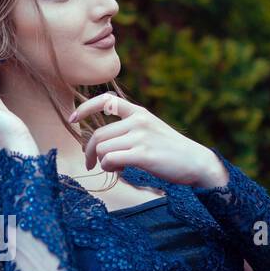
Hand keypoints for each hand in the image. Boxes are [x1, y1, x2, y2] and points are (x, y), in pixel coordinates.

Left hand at [72, 93, 226, 187]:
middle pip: (98, 135)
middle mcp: (138, 121)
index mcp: (139, 112)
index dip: (86, 107)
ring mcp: (140, 137)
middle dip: (89, 152)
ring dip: (102, 162)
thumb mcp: (151, 130)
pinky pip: (110, 159)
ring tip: (115, 167)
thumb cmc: (171, 151)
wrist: (196, 162)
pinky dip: (109, 167)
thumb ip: (130, 130)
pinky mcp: (143, 154)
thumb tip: (103, 144)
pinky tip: (119, 170)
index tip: (73, 118)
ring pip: (103, 149)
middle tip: (90, 164)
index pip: (106, 100)